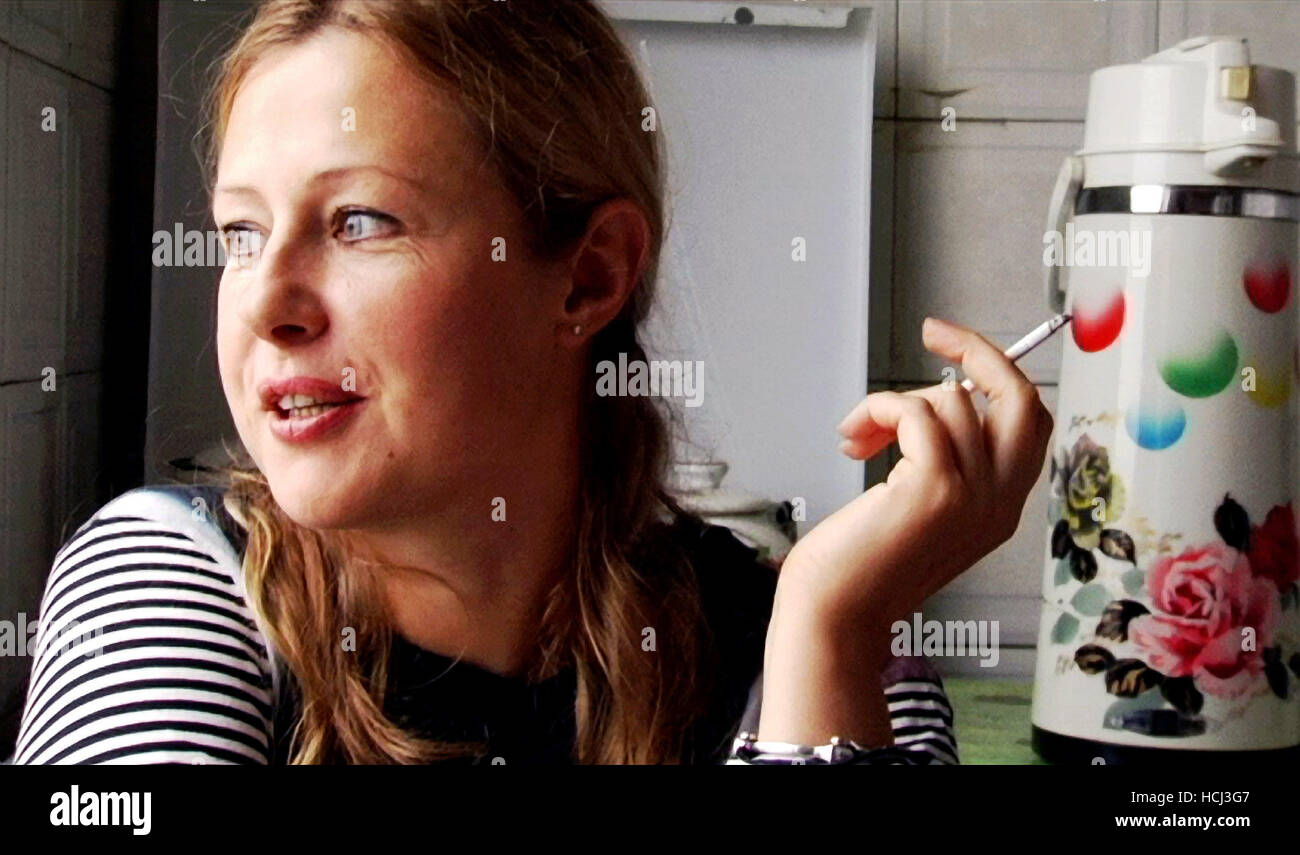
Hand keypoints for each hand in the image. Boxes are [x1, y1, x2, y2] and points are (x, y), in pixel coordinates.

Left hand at [775, 316, 1054, 635]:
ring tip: (857, 435)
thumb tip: (934, 398)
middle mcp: (999, 505)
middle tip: (933, 333)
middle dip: (979, 352)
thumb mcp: (916, 509)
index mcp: (999, 510)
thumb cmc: (857, 566)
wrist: (832, 616)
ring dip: (893, 402)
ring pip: (951, 402)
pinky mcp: (934, 490)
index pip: (1028, 422)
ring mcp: (972, 498)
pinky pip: (915, 411)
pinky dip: (878, 409)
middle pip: (1020, 399)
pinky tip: (853, 439)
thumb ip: (939, 462)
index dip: (997, 375)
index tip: (954, 347)